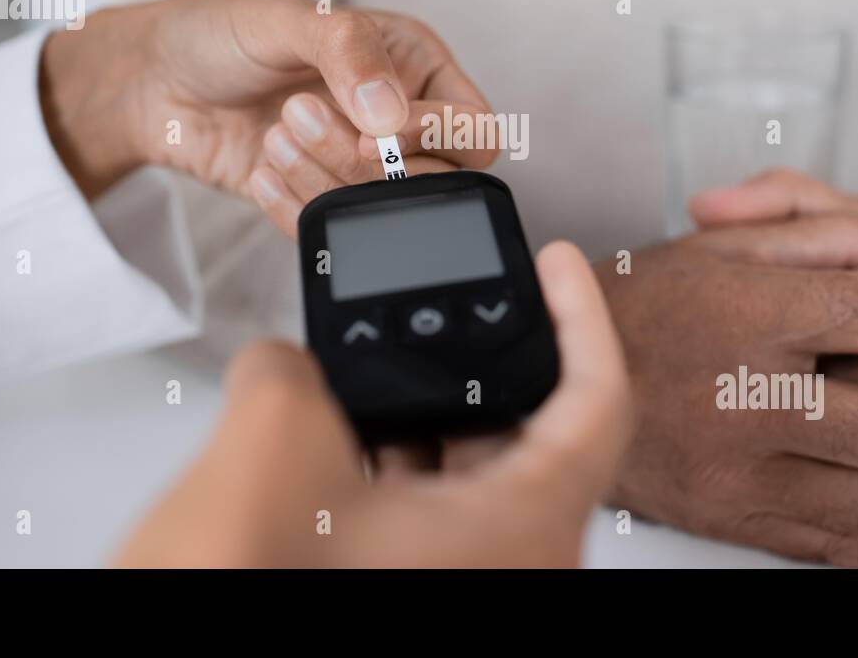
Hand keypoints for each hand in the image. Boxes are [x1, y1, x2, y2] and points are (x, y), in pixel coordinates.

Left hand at [39, 0, 488, 224]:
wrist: (153, 82)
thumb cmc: (221, 33)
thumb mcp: (288, 20)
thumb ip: (349, 52)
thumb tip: (392, 117)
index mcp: (413, 65)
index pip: (474, 126)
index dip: (434, 136)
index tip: (371, 124)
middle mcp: (398, 119)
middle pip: (436, 180)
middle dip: (365, 161)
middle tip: (299, 117)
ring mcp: (359, 165)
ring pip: (383, 210)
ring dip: (323, 178)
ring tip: (275, 135)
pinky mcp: (321, 201)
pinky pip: (336, 230)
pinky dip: (297, 207)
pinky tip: (262, 169)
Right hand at [113, 241, 630, 567]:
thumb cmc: (259, 592)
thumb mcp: (274, 448)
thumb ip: (289, 371)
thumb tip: (284, 366)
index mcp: (522, 525)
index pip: (597, 400)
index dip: (582, 315)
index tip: (559, 265)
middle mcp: (513, 561)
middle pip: (528, 431)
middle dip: (475, 361)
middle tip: (453, 306)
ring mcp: (465, 580)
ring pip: (468, 475)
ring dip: (420, 415)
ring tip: (374, 364)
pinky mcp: (414, 587)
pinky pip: (428, 513)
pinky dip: (392, 466)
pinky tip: (338, 436)